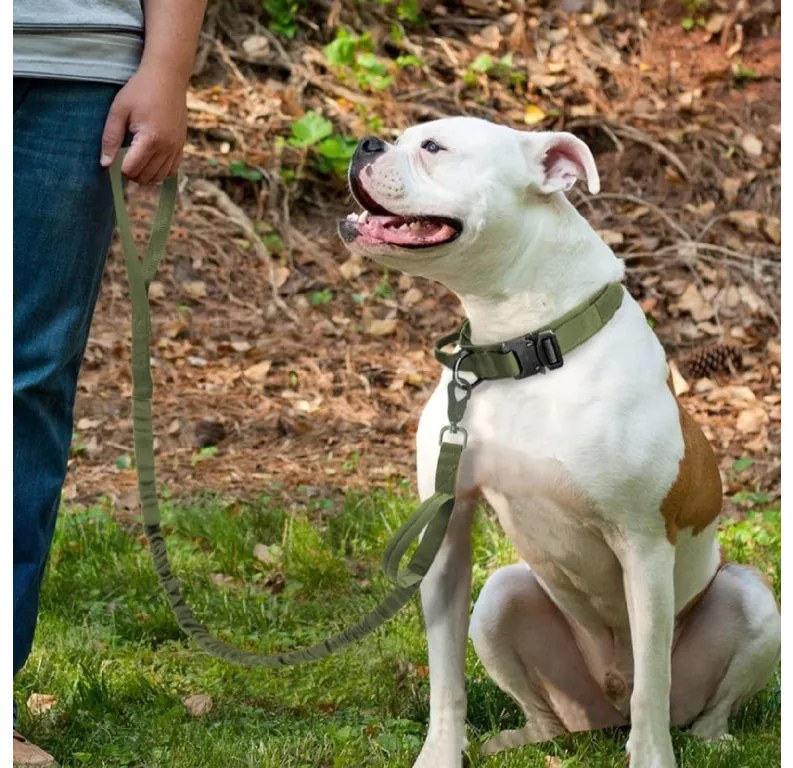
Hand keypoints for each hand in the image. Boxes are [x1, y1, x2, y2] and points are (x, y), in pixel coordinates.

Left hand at [100, 64, 187, 183]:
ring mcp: (176, 148)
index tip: (114, 158)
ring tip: (135, 163)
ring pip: (159, 177)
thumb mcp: (119, 110)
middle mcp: (166, 147)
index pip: (132, 169)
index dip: (119, 168)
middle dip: (131, 174)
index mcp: (150, 139)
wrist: (168, 77)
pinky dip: (160, 173)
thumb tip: (104, 164)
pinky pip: (171, 170)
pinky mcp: (181, 146)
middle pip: (145, 177)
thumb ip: (110, 138)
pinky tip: (150, 164)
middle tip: (123, 160)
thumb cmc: (140, 90)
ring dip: (145, 176)